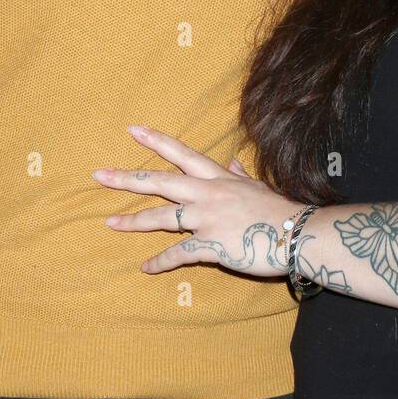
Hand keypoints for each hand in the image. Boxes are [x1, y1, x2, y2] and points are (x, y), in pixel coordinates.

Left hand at [94, 126, 300, 275]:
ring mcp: (207, 218)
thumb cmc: (279, 210)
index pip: (182, 154)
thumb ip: (239, 175)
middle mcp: (207, 193)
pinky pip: (178, 254)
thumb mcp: (257, 187)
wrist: (298, 233)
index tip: (133, 130)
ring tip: (110, 223)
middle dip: (128, 178)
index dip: (157, 142)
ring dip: (133, 221)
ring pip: (161, 217)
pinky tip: (146, 268)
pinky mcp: (211, 244)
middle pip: (160, 182)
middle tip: (100, 175)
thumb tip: (231, 162)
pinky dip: (160, 262)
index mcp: (217, 178)